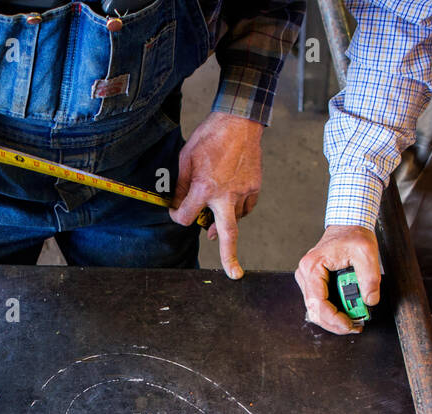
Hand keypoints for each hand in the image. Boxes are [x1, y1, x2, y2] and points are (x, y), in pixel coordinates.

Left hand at [169, 112, 263, 279]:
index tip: (176, 213)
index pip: (187, 216)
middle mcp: (226, 195)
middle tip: (234, 274)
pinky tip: (230, 198)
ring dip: (224, 220)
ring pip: (234, 218)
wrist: (239, 121)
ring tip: (217, 212)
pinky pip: (245, 207)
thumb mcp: (185, 158)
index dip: (178, 216)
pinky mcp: (254, 187)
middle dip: (229, 256)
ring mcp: (243, 192)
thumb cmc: (210, 136)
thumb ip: (181, 185)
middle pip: (227, 233)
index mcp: (205, 188)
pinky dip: (236, 208)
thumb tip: (178, 204)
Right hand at [295, 225, 381, 334]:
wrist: (348, 224)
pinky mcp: (314, 283)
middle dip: (335, 323)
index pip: (318, 302)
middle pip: (315, 310)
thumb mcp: (367, 253)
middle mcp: (305, 274)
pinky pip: (320, 304)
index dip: (333, 318)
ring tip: (353, 321)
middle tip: (354, 327)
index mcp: (312, 267)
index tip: (349, 325)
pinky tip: (346, 314)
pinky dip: (333, 312)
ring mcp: (308, 280)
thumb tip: (370, 300)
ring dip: (334, 319)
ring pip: (316, 310)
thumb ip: (370, 278)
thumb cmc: (353, 234)